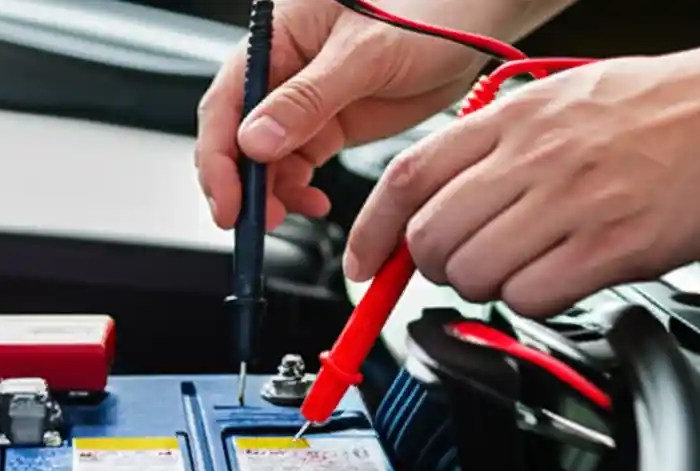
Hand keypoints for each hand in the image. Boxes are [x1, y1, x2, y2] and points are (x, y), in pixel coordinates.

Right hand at [196, 0, 510, 230]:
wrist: (479, 18)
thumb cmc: (428, 8)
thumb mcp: (365, 54)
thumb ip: (307, 99)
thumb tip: (255, 141)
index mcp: (275, 40)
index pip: (227, 104)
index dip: (220, 158)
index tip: (230, 201)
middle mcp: (283, 71)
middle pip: (238, 137)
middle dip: (242, 183)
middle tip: (254, 221)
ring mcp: (307, 101)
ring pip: (267, 158)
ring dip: (271, 192)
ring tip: (287, 215)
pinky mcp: (333, 123)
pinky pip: (299, 164)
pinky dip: (299, 189)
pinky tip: (313, 202)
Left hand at [345, 46, 699, 316]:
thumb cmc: (663, 105)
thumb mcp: (561, 101)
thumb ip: (499, 146)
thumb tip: (443, 199)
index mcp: (512, 119)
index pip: (405, 179)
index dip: (369, 232)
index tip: (362, 266)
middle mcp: (531, 158)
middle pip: (430, 237)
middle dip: (434, 269)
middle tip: (464, 268)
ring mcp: (569, 201)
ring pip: (472, 272)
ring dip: (484, 288)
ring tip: (523, 269)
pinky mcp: (611, 244)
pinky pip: (530, 297)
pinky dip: (531, 302)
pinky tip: (562, 279)